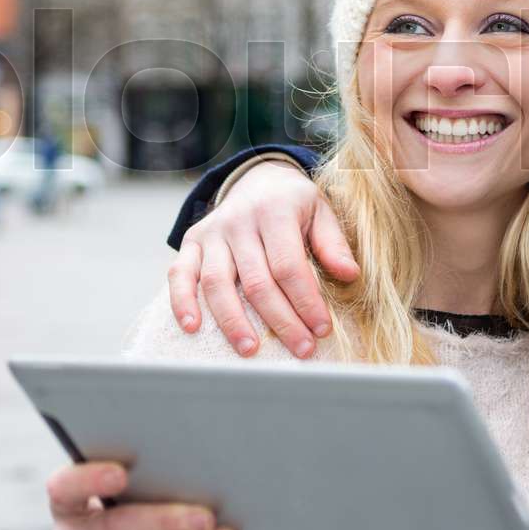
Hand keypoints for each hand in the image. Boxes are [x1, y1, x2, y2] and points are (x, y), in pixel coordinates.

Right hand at [47, 462, 236, 529]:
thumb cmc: (132, 520)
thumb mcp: (127, 500)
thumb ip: (143, 485)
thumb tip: (196, 472)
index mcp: (67, 505)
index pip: (64, 488)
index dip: (89, 480)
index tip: (122, 473)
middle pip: (114, 528)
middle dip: (166, 522)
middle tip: (207, 519)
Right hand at [167, 159, 358, 357]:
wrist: (258, 179)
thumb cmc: (294, 204)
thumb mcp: (320, 211)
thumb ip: (333, 243)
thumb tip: (349, 275)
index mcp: (275, 211)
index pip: (289, 266)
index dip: (306, 301)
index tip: (322, 329)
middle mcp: (239, 221)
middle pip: (257, 281)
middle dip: (281, 320)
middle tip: (301, 348)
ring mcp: (212, 232)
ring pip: (217, 283)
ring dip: (233, 321)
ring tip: (250, 350)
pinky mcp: (191, 242)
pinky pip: (179, 273)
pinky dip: (182, 301)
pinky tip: (192, 328)